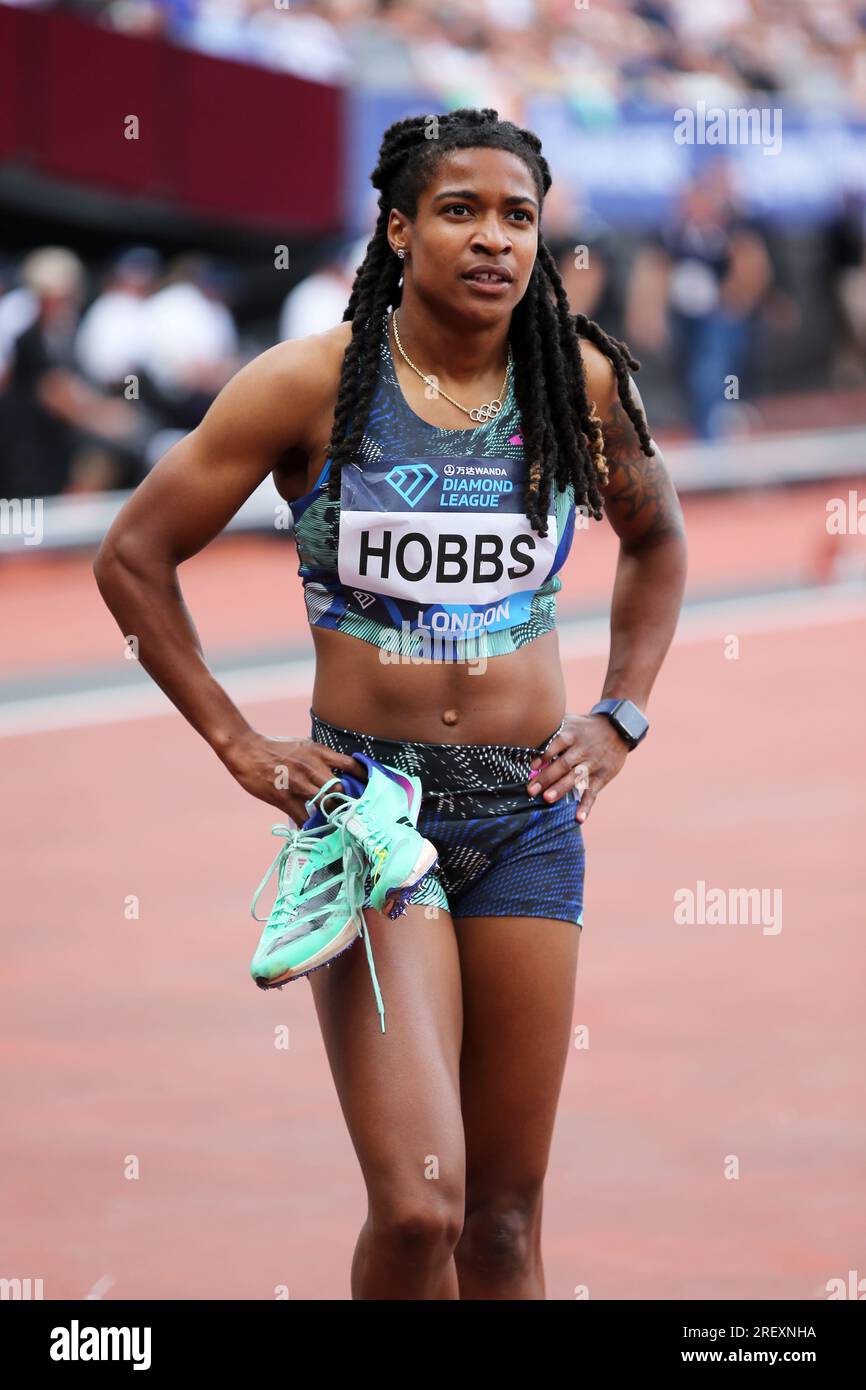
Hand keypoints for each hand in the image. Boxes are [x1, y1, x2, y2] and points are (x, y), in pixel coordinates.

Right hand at [220, 731, 365, 825]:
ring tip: (341, 825)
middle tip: (355, 813)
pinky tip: (318, 831)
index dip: (364, 778)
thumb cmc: (275, 747)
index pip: (350, 764)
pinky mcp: (284, 798)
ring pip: (325, 805)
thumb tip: (336, 767)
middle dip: (349, 802)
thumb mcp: (303, 744)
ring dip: (333, 816)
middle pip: (340, 789)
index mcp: (319, 752)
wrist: (246, 750)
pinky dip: (312, 826)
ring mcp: (298, 784)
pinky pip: (304, 818)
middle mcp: (312, 768)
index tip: (372, 788)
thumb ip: (320, 756)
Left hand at [526, 713, 628, 822]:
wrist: (618, 729)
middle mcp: (582, 750)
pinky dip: (586, 806)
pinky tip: (578, 818)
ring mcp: (593, 764)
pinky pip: (593, 792)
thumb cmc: (585, 727)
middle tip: (531, 790)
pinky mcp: (602, 777)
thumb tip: (525, 730)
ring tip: (547, 799)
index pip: (557, 744)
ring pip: (576, 778)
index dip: (544, 755)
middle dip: (547, 777)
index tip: (531, 767)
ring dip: (562, 788)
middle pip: (563, 764)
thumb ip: (551, 726)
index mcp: (572, 735)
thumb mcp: (570, 721)